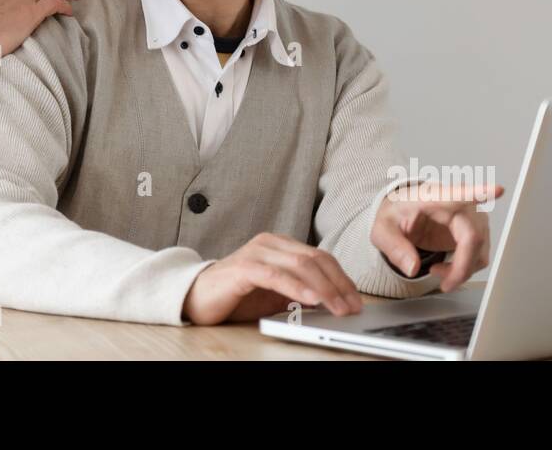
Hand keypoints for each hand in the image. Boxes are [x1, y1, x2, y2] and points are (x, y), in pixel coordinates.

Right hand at [181, 232, 362, 324]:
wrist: (196, 297)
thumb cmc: (236, 296)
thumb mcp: (275, 293)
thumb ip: (300, 290)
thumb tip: (333, 301)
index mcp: (280, 245)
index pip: (320, 257)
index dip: (342, 278)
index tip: (356, 300)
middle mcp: (270, 243)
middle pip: (315, 259)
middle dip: (339, 285)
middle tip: (353, 307)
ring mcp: (256, 252)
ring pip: (300, 265)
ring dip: (324, 288)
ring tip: (338, 307)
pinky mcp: (243, 267)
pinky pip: (275, 275)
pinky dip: (296, 287)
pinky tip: (311, 299)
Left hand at [371, 182, 504, 292]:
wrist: (402, 213)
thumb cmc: (395, 214)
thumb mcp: (382, 229)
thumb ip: (394, 246)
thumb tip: (412, 267)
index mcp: (433, 196)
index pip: (458, 194)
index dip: (480, 192)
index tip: (498, 190)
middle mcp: (457, 204)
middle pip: (473, 237)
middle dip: (461, 267)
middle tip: (444, 284)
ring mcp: (470, 217)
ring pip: (479, 250)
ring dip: (461, 269)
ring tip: (437, 272)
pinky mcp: (475, 230)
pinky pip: (479, 255)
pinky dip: (465, 268)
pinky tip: (447, 268)